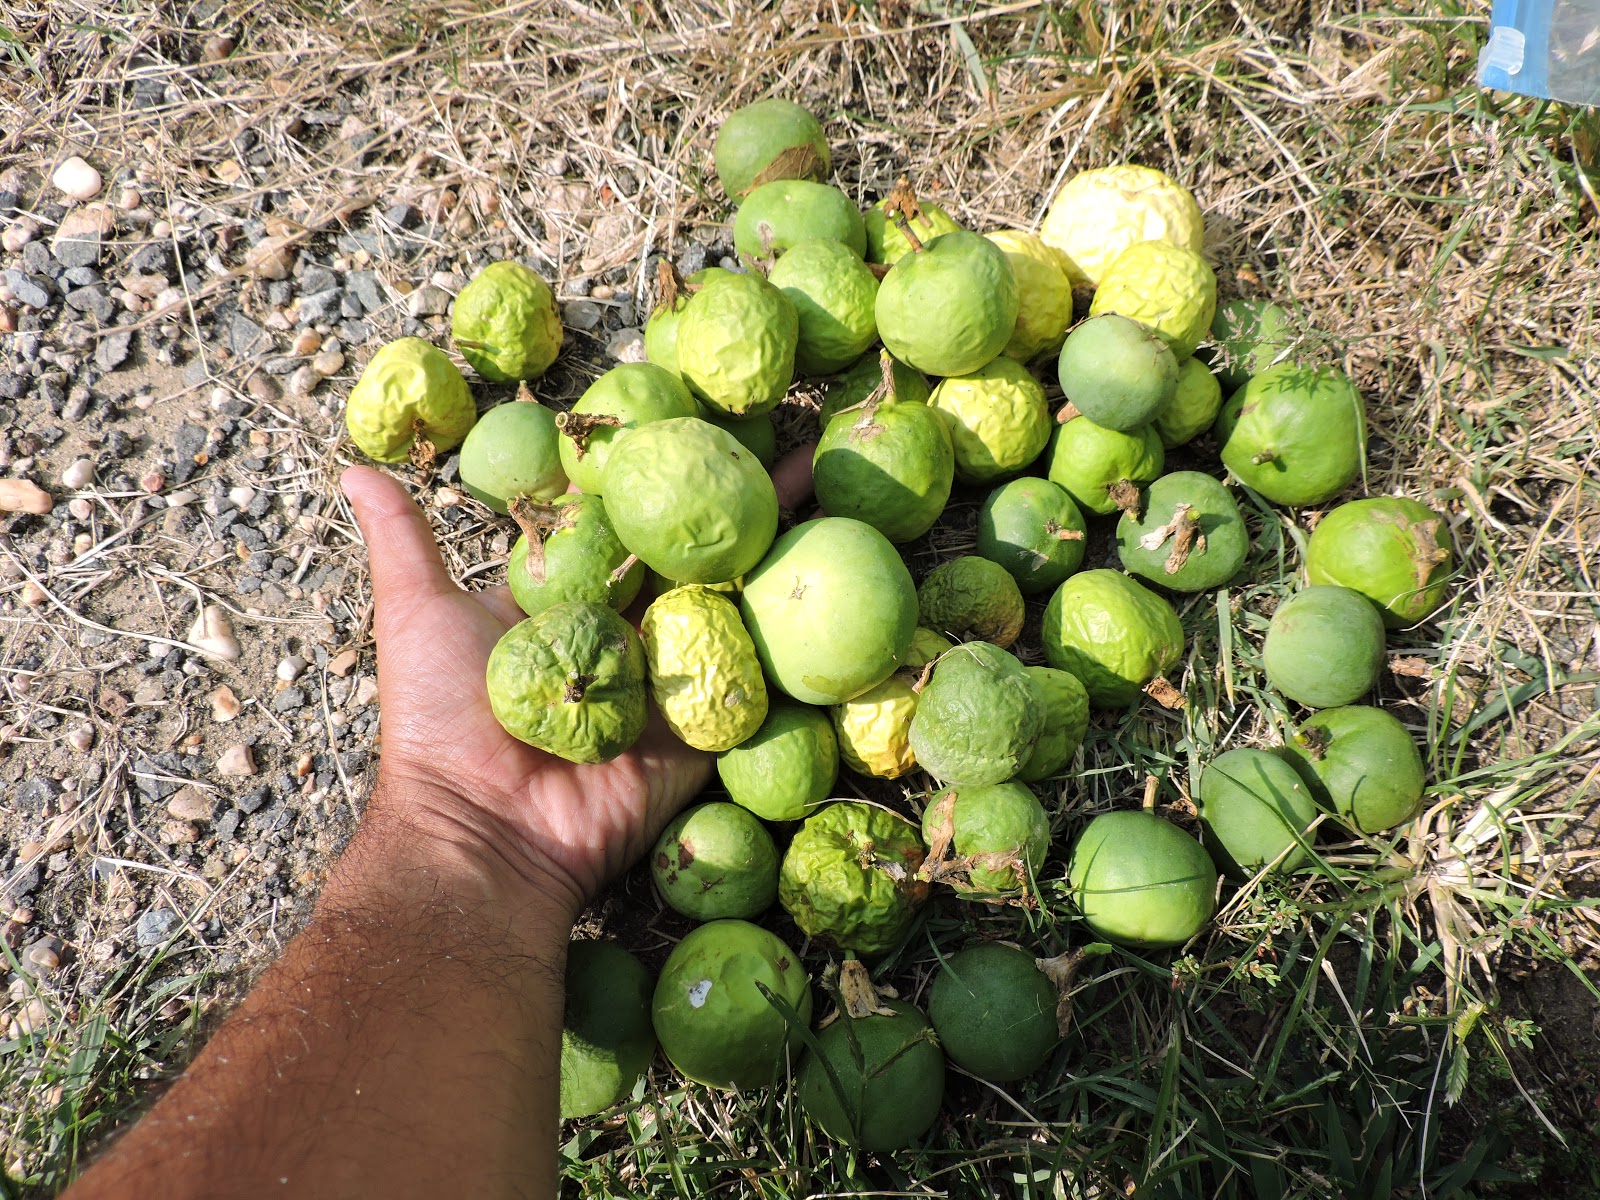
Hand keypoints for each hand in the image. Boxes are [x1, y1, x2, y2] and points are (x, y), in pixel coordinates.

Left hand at [340, 448, 813, 917]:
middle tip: (797, 438)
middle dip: (741, 499)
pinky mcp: (707, 725)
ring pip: (735, 601)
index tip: (703, 417)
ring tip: (838, 486)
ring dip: (786, 549)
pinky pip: (758, 676)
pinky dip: (802, 635)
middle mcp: (626, 632)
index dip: (662, 469)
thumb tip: (351, 461)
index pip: (624, 518)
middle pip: (693, 552)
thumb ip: (403, 540)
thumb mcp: (416, 613)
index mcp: (568, 599)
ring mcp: (672, 677)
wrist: (488, 833)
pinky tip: (851, 578)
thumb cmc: (446, 721)